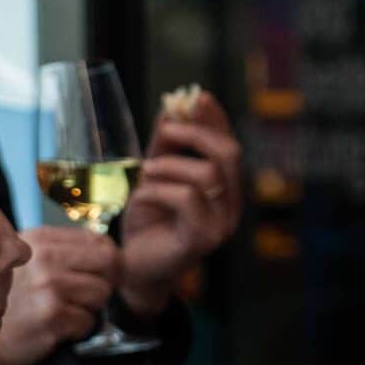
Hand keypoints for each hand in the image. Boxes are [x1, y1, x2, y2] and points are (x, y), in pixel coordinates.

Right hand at [0, 226, 117, 364]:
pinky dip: (76, 330)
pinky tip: (54, 327)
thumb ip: (59, 251)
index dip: (106, 261)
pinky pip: (88, 323)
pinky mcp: (51, 317)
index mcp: (40, 239)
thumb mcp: (24, 261)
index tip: (97, 274)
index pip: (99, 241)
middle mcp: (44, 259)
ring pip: (101, 294)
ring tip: (63, 312)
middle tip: (85, 297)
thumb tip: (105, 248)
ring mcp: (48, 287)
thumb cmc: (6, 301)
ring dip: (88, 309)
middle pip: (109, 263)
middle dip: (103, 282)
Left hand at [119, 92, 242, 316]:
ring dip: (169, 165)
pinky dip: (159, 189)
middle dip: (196, 134)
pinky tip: (142, 195)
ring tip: (145, 172)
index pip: (229, 144)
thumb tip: (171, 106)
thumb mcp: (155, 174)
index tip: (196, 96)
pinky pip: (187, 199)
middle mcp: (230, 206)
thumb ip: (166, 145)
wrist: (134, 268)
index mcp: (224, 188)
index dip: (216, 119)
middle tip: (166, 130)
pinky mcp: (201, 240)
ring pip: (207, 175)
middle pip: (229, 155)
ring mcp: (220, 225)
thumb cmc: (148, 221)